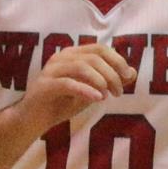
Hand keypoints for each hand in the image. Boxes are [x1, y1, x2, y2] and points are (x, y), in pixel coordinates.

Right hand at [21, 43, 135, 131]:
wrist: (34, 120)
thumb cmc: (62, 103)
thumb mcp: (91, 91)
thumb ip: (110, 81)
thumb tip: (132, 72)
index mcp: (72, 54)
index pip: (99, 48)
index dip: (117, 60)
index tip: (127, 77)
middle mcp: (61, 58)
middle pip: (93, 57)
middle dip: (111, 73)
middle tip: (119, 92)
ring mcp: (51, 70)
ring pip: (82, 67)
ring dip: (101, 81)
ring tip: (108, 96)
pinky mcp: (45, 86)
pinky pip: (68, 84)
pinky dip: (86, 90)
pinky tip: (97, 99)